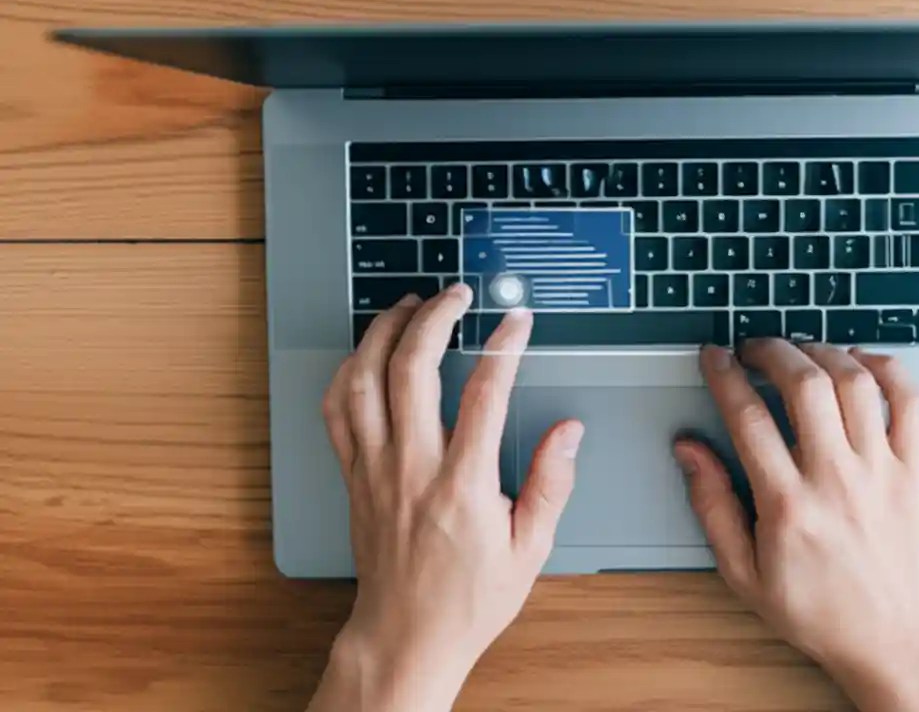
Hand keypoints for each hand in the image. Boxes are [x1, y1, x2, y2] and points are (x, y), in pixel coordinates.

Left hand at [308, 286, 582, 711]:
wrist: (407, 636)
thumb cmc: (468, 600)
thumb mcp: (530, 550)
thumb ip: (551, 484)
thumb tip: (568, 432)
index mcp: (461, 485)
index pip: (484, 394)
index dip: (503, 346)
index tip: (517, 319)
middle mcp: (411, 468)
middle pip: (411, 370)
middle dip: (435, 317)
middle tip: (457, 294)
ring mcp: (375, 469)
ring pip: (364, 380)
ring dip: (384, 332)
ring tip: (410, 306)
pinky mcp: (353, 476)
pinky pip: (337, 411)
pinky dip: (348, 371)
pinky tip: (367, 353)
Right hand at [676, 341, 918, 711]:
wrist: (892, 638)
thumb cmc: (818, 611)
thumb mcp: (743, 573)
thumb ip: (712, 506)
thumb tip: (689, 450)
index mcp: (787, 506)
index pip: (748, 418)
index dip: (725, 376)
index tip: (714, 357)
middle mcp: (836, 480)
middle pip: (805, 385)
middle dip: (772, 350)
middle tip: (754, 347)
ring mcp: (881, 471)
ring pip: (855, 383)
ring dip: (822, 352)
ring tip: (800, 352)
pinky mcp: (914, 471)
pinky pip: (909, 402)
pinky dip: (887, 368)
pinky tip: (860, 363)